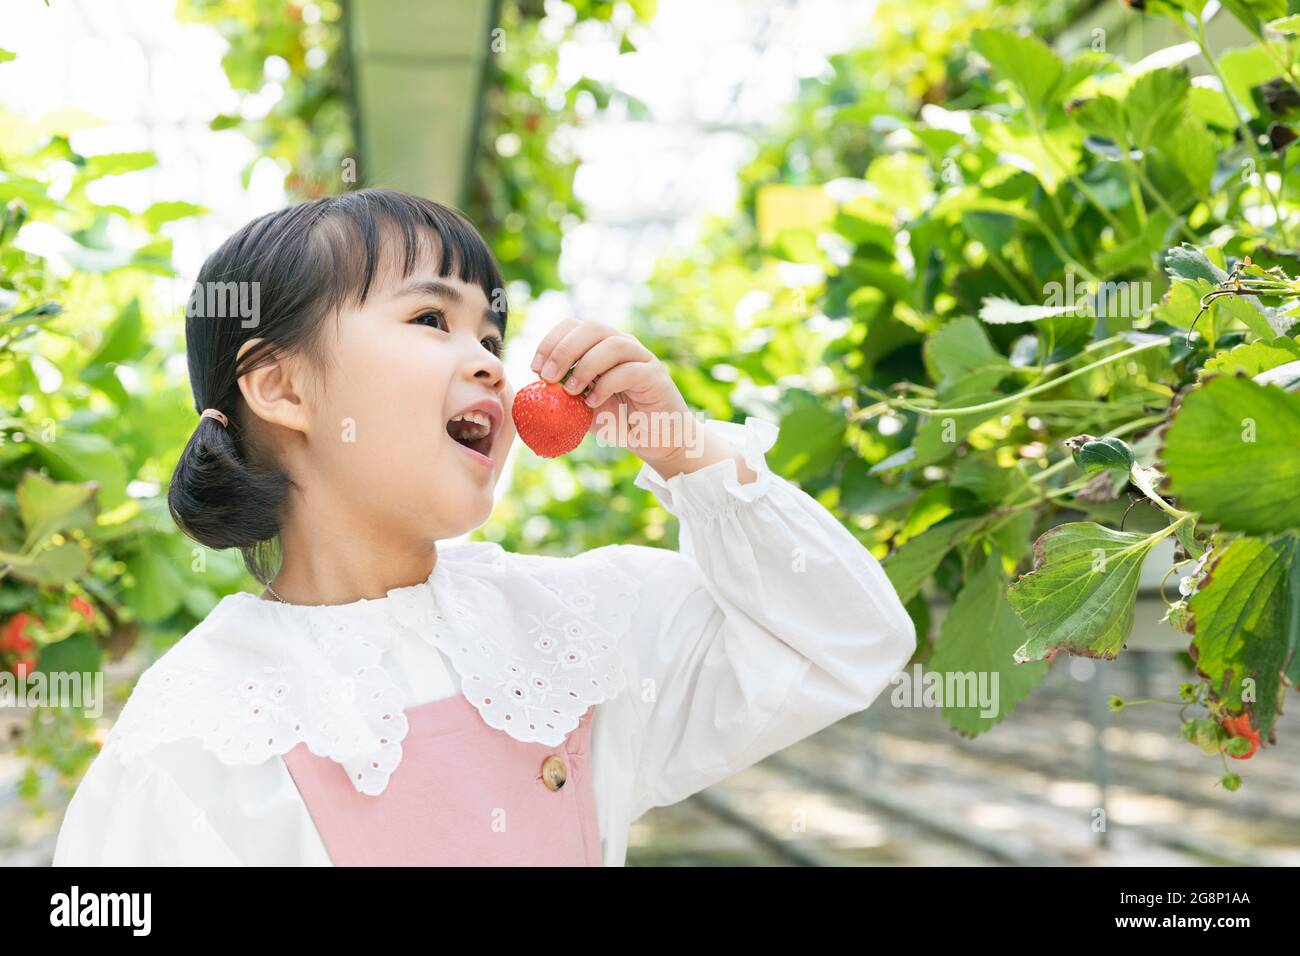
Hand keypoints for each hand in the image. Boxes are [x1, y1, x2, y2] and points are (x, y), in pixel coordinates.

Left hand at [530, 319, 694, 465]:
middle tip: (547, 377)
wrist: (656, 440)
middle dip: (564, 350)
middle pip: (592, 328)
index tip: (535, 367)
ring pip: (614, 344)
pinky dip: (607, 384)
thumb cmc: (619, 420)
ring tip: (571, 391)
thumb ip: (561, 395)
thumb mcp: (581, 407)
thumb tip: (527, 393)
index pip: (574, 325)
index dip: (551, 341)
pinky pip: (632, 370)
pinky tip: (592, 402)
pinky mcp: (656, 377)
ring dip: (585, 365)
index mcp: (601, 345)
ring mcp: (642, 358)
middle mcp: (623, 345)